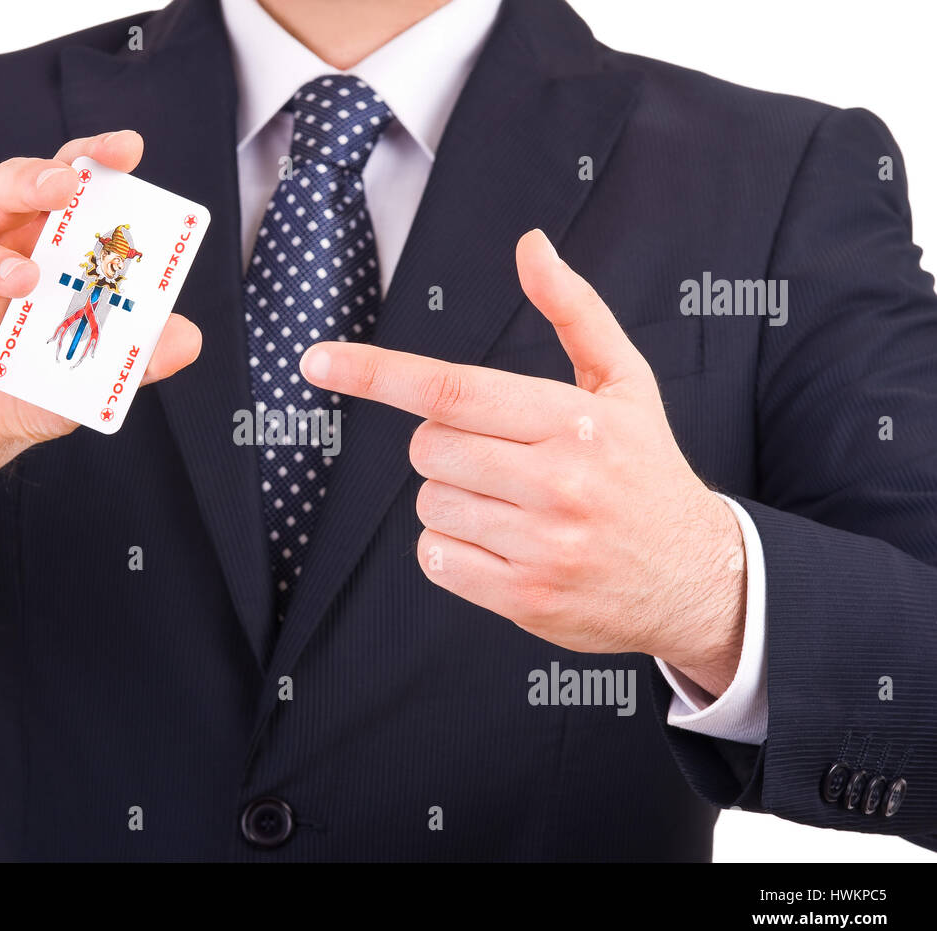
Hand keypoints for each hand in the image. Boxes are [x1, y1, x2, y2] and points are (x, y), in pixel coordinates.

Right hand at [0, 130, 201, 555]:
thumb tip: (186, 338)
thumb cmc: (18, 385)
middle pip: (5, 192)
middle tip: (67, 188)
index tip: (126, 149)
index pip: (61, 188)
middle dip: (37, 181)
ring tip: (26, 281)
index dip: (89, 161)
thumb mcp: (85, 374)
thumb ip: (133, 357)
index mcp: (35, 244)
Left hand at [299, 229, 745, 696]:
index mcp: (575, 421)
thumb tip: (530, 245)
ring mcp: (542, 546)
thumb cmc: (645, 470)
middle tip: (500, 457)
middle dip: (446, 446)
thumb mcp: (624, 383)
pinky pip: (437, 559)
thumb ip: (573, 311)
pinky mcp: (526, 599)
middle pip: (428, 448)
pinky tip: (503, 544)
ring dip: (453, 499)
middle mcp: (558, 483)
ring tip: (513, 506)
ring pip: (429, 503)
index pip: (453, 389)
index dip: (378, 373)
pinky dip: (452, 549)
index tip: (318, 362)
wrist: (699, 578)